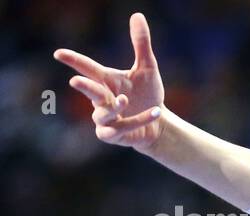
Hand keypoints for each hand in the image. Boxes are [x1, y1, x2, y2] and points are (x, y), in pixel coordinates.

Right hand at [53, 12, 165, 152]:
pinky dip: (139, 120)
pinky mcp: (115, 135)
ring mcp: (106, 119)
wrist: (158, 123)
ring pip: (103, 114)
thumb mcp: (148, 68)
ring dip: (114, 107)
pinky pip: (123, 128)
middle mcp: (102, 99)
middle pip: (89, 91)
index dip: (73, 60)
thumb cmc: (148, 94)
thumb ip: (141, 44)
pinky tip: (156, 112)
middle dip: (84, 87)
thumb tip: (137, 15)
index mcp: (106, 81)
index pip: (87, 67)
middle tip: (75, 80)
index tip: (59, 53)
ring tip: (124, 99)